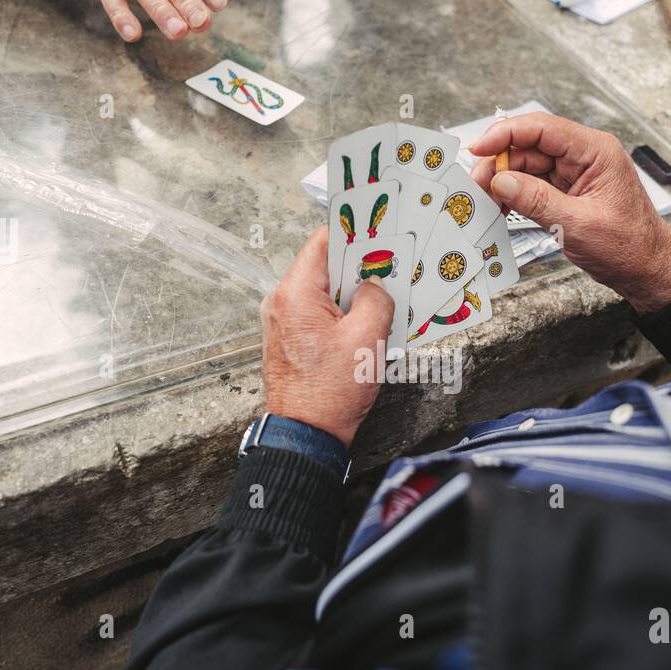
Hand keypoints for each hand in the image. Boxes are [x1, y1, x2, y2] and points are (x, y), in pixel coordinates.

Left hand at [261, 226, 394, 447]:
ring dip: (352, 295)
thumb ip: (376, 300)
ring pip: (323, 293)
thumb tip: (375, 286)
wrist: (305, 435)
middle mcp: (281, 303)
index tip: (377, 234)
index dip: (353, 235)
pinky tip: (365, 326)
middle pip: (324, 267)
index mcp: (295, 294)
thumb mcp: (368, 338)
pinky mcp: (289, 340)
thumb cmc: (330, 392)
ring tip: (381, 303)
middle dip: (358, 269)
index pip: (322, 242)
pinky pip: (318, 315)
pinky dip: (341, 315)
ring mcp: (282, 322)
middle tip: (389, 271)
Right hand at [469, 112, 670, 313]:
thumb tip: (500, 181)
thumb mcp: (577, 225)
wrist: (648, 269)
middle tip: (476, 185)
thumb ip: (536, 200)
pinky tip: (502, 207)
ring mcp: (575, 174)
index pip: (542, 128)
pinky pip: (534, 185)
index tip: (478, 148)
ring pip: (528, 166)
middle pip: (530, 146)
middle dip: (499, 163)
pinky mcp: (568, 192)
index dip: (505, 134)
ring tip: (486, 201)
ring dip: (504, 181)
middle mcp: (585, 156)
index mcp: (595, 151)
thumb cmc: (629, 246)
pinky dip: (515, 194)